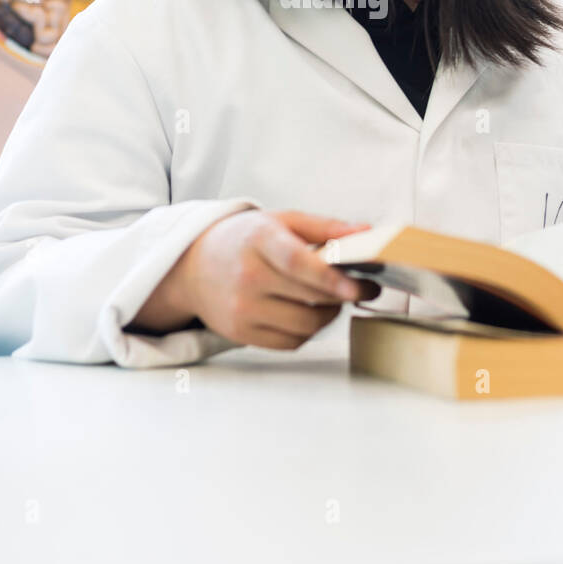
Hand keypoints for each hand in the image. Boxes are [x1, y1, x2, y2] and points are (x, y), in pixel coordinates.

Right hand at [131, 210, 379, 348]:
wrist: (194, 266)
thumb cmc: (244, 239)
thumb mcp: (281, 220)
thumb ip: (325, 227)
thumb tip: (367, 234)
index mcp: (258, 240)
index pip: (297, 263)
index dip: (331, 278)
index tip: (358, 286)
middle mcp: (247, 276)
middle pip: (308, 298)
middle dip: (343, 296)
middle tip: (361, 287)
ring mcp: (241, 309)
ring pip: (304, 326)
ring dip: (328, 316)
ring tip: (331, 300)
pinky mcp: (240, 333)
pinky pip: (290, 343)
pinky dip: (307, 332)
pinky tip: (307, 313)